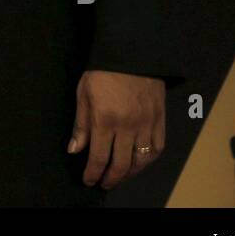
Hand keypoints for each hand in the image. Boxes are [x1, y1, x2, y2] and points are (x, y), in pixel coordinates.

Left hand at [67, 70, 164, 188]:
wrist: (132, 52)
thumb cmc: (102, 71)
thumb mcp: (83, 94)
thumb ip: (80, 124)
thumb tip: (74, 150)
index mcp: (104, 119)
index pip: (98, 157)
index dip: (92, 173)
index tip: (88, 180)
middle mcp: (127, 126)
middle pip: (120, 165)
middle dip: (110, 178)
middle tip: (103, 183)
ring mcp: (146, 124)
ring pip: (140, 161)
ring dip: (129, 174)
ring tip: (120, 176)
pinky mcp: (160, 120)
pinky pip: (157, 148)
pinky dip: (148, 160)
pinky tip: (140, 163)